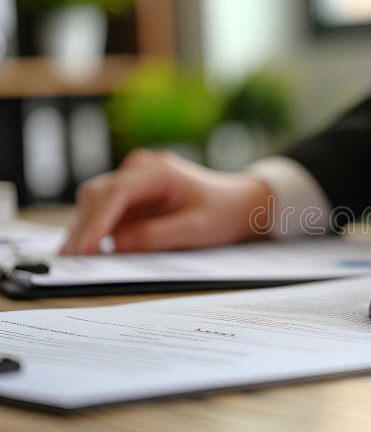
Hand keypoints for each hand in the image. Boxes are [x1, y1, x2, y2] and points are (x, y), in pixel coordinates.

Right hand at [61, 149, 272, 254]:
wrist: (239, 201)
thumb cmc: (223, 213)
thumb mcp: (195, 230)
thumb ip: (154, 237)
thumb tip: (115, 245)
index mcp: (157, 171)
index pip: (114, 194)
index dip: (95, 223)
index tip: (83, 249)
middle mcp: (140, 168)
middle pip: (97, 196)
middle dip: (83, 229)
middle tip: (69, 263)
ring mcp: (133, 178)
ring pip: (96, 202)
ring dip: (86, 230)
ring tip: (76, 261)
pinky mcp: (132, 193)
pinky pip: (106, 210)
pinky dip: (97, 229)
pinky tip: (91, 252)